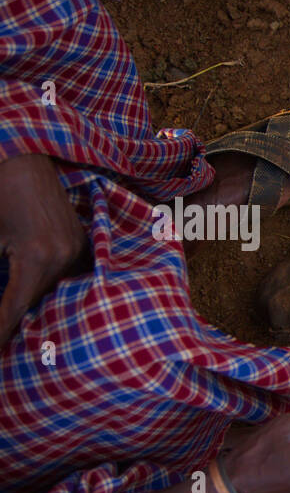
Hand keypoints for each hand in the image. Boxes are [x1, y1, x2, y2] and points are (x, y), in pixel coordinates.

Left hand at [0, 154, 88, 343]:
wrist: (20, 155)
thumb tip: (2, 305)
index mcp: (37, 257)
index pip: (15, 308)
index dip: (2, 331)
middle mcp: (64, 256)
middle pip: (38, 301)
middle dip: (16, 318)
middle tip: (4, 338)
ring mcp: (76, 248)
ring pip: (53, 288)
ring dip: (33, 300)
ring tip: (18, 319)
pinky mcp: (79, 240)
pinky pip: (65, 273)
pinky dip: (48, 283)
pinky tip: (37, 290)